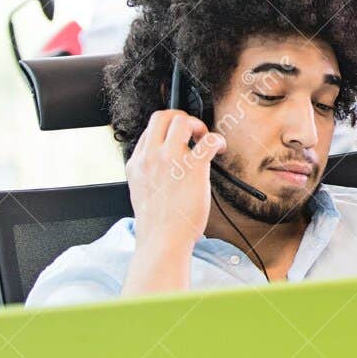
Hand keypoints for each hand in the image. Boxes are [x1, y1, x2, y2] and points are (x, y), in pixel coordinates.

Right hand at [125, 108, 224, 253]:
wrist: (162, 240)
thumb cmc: (157, 222)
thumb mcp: (141, 191)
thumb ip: (149, 172)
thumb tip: (164, 163)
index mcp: (137, 164)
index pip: (149, 131)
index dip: (166, 130)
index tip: (179, 137)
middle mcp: (150, 157)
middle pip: (162, 116)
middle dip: (180, 117)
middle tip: (193, 131)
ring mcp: (170, 160)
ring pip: (182, 121)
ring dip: (198, 125)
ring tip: (205, 138)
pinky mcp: (192, 167)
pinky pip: (209, 140)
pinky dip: (218, 140)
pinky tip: (219, 148)